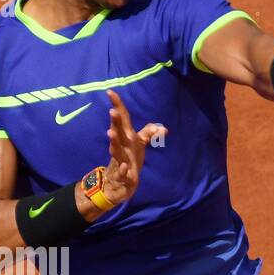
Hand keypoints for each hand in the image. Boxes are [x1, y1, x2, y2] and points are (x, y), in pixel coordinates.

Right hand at [98, 90, 165, 210]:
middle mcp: (121, 147)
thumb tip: (163, 128)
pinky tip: (126, 167)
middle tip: (111, 111)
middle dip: (115, 122)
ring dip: (113, 142)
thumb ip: (148, 134)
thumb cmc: (129, 158)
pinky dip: (123, 171)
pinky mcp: (122, 177)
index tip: (110, 91)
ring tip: (110, 132)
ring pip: (115, 151)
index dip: (117, 105)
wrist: (118, 183)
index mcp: (126, 137)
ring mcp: (120, 161)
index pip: (122, 119)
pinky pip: (122, 174)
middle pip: (117, 132)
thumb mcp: (139, 145)